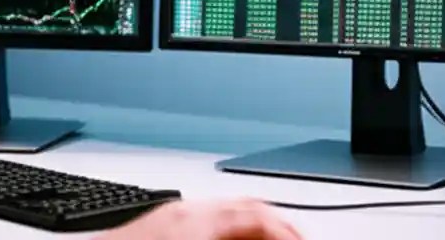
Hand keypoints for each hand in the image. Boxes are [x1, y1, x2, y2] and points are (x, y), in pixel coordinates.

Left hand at [95, 199, 301, 239]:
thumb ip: (242, 236)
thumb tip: (274, 236)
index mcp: (199, 218)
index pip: (262, 215)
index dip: (290, 232)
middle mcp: (182, 209)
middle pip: (245, 207)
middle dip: (275, 226)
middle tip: (294, 239)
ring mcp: (165, 215)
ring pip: (223, 212)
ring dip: (250, 229)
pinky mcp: (150, 225)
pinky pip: (200, 219)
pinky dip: (224, 230)